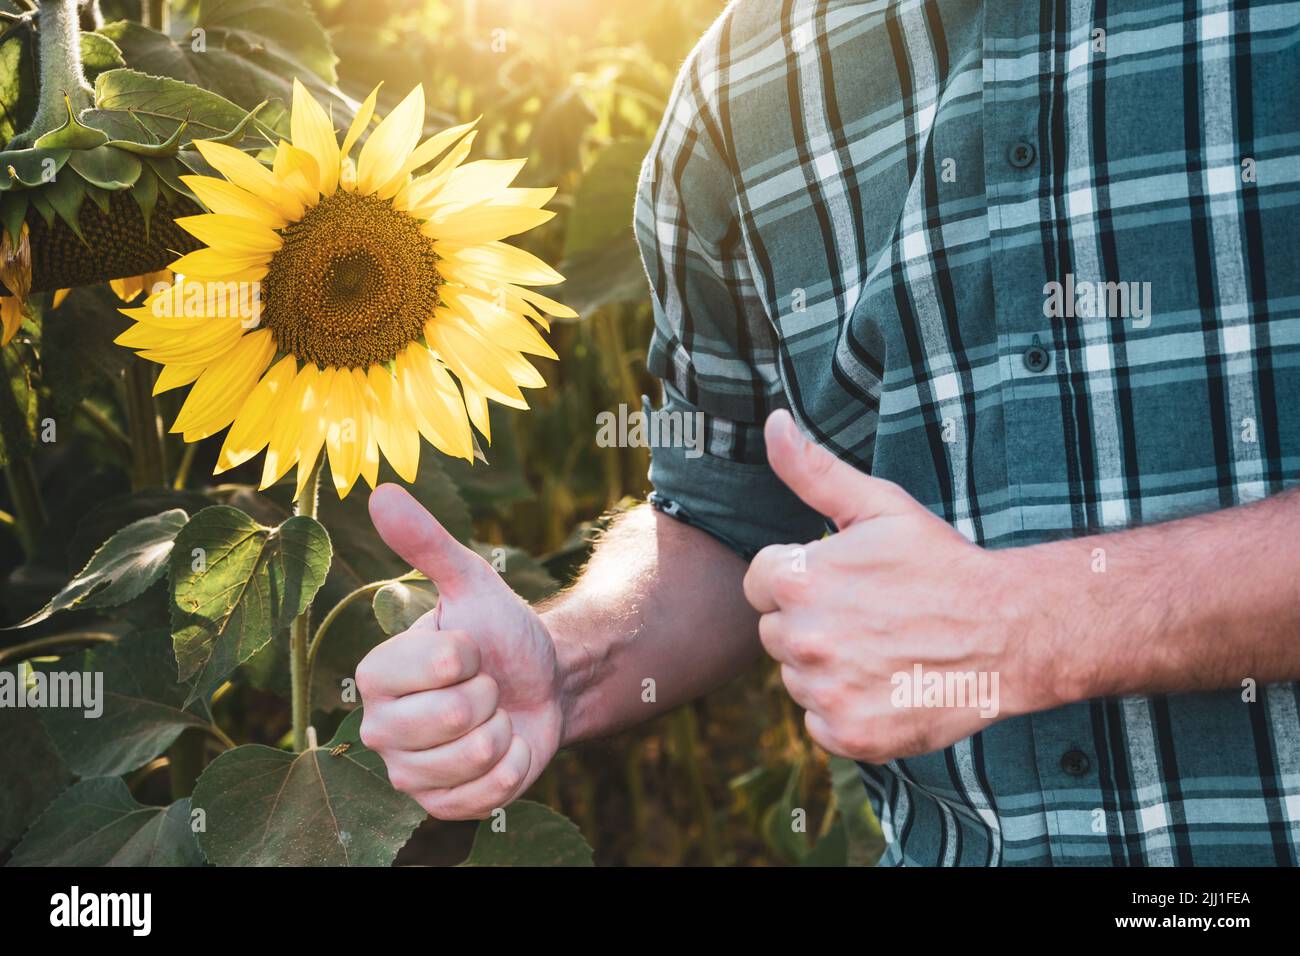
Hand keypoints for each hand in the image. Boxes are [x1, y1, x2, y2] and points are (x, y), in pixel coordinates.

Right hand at [356, 484, 564, 818]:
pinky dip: (512, 769)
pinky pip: (486, 795)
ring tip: (493, 717)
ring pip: (474, 757)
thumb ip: (427, 542)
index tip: (468, 649)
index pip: (441, 666)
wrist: (542, 685)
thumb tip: (380, 491)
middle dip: (491, 694)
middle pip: (456, 717)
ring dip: (504, 732)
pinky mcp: (438, 807)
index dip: (471, 654)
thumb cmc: (500, 632)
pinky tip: (503, 750)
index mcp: (374, 674)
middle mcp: (377, 728)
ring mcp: (406, 773)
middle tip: (485, 686)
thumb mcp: (472, 582)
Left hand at [742, 410, 1054, 763]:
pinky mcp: (849, 736)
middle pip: (777, 633)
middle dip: (811, 624)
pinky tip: (887, 687)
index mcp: (798, 580)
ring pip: (798, 679)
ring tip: (883, 650)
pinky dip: (846, 711)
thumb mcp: (879, 506)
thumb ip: (813, 470)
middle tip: (871, 616)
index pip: (760, 584)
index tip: (845, 582)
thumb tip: (774, 421)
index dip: (800, 580)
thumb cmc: (941, 564)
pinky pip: (819, 723)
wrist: (1010, 633)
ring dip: (828, 669)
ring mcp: (825, 692)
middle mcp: (803, 640)